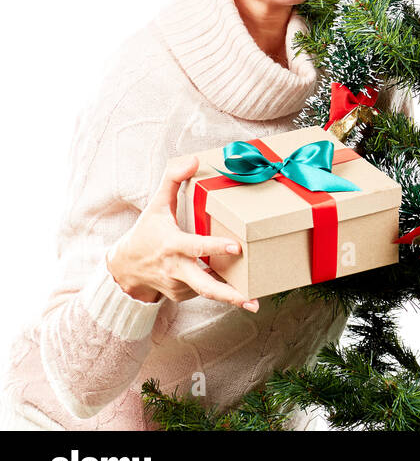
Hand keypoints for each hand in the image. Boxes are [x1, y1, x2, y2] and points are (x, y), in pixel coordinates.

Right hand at [105, 154, 258, 311]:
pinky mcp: (181, 295)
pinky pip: (204, 291)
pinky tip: (234, 287)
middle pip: (205, 286)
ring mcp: (178, 285)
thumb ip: (173, 180)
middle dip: (229, 295)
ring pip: (208, 290)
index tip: (236, 247)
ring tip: (253, 296)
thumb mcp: (156, 205)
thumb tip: (194, 160)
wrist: (124, 268)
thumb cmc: (146, 233)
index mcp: (172, 244)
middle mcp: (176, 269)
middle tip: (252, 300)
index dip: (214, 247)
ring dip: (230, 293)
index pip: (195, 247)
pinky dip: (219, 289)